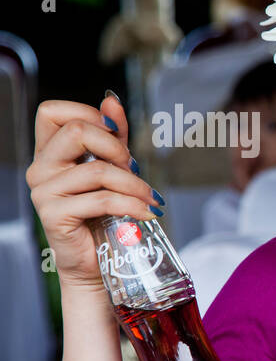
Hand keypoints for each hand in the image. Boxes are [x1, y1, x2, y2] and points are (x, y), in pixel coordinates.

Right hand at [27, 95, 159, 290]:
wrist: (97, 261)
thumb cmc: (105, 214)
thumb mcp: (113, 168)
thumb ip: (113, 136)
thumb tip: (112, 100)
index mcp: (50, 152)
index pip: (51, 111)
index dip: (88, 114)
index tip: (116, 134)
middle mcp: (40, 168)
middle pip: (75, 131)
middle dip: (116, 147)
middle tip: (134, 168)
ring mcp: (44, 191)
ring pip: (98, 169)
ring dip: (134, 184)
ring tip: (150, 198)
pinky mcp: (54, 214)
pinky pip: (102, 199)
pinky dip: (133, 205)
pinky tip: (147, 212)